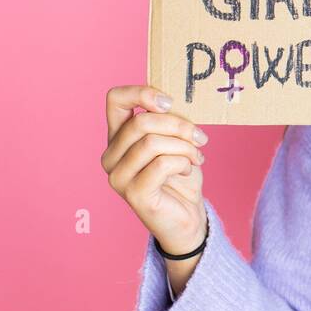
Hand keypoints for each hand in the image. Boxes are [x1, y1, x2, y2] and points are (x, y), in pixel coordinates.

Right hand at [101, 85, 209, 254]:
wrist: (188, 217)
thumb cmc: (181, 176)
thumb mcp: (176, 141)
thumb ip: (168, 121)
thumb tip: (170, 101)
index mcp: (118, 137)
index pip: (115, 99)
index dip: (143, 93)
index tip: (170, 102)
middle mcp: (111, 156)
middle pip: (141, 123)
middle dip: (178, 126)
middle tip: (199, 137)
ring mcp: (118, 177)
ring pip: (151, 143)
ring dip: (184, 147)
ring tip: (197, 156)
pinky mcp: (134, 194)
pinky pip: (161, 164)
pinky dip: (183, 163)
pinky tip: (189, 170)